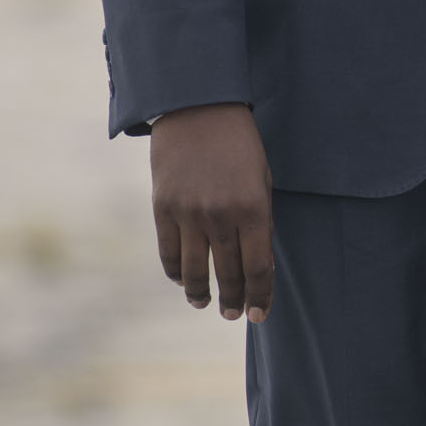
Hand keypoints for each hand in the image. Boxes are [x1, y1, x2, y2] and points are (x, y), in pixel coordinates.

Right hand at [151, 102, 274, 321]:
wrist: (199, 111)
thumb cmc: (240, 145)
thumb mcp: (262, 179)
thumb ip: (258, 219)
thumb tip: (253, 260)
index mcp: (254, 208)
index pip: (258, 266)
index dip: (260, 295)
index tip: (260, 315)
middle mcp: (221, 216)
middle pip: (228, 273)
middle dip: (233, 300)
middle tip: (233, 315)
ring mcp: (189, 214)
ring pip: (194, 270)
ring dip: (201, 293)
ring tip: (206, 305)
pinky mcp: (162, 209)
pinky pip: (168, 253)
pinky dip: (176, 272)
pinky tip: (183, 281)